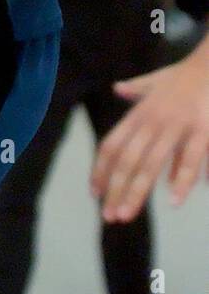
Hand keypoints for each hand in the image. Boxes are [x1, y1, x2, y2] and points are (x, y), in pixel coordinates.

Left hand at [91, 46, 208, 221]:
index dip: (101, 169)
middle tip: (108, 216)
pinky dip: (181, 180)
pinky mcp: (202, 130)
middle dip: (115, 189)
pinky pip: (189, 159)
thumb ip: (136, 89)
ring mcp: (176, 126)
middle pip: (127, 160)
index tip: (94, 192)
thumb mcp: (155, 81)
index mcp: (139, 114)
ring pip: (151, 163)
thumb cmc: (185, 76)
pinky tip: (173, 201)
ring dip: (137, 191)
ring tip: (126, 214)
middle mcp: (152, 121)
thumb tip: (119, 89)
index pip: (112, 145)